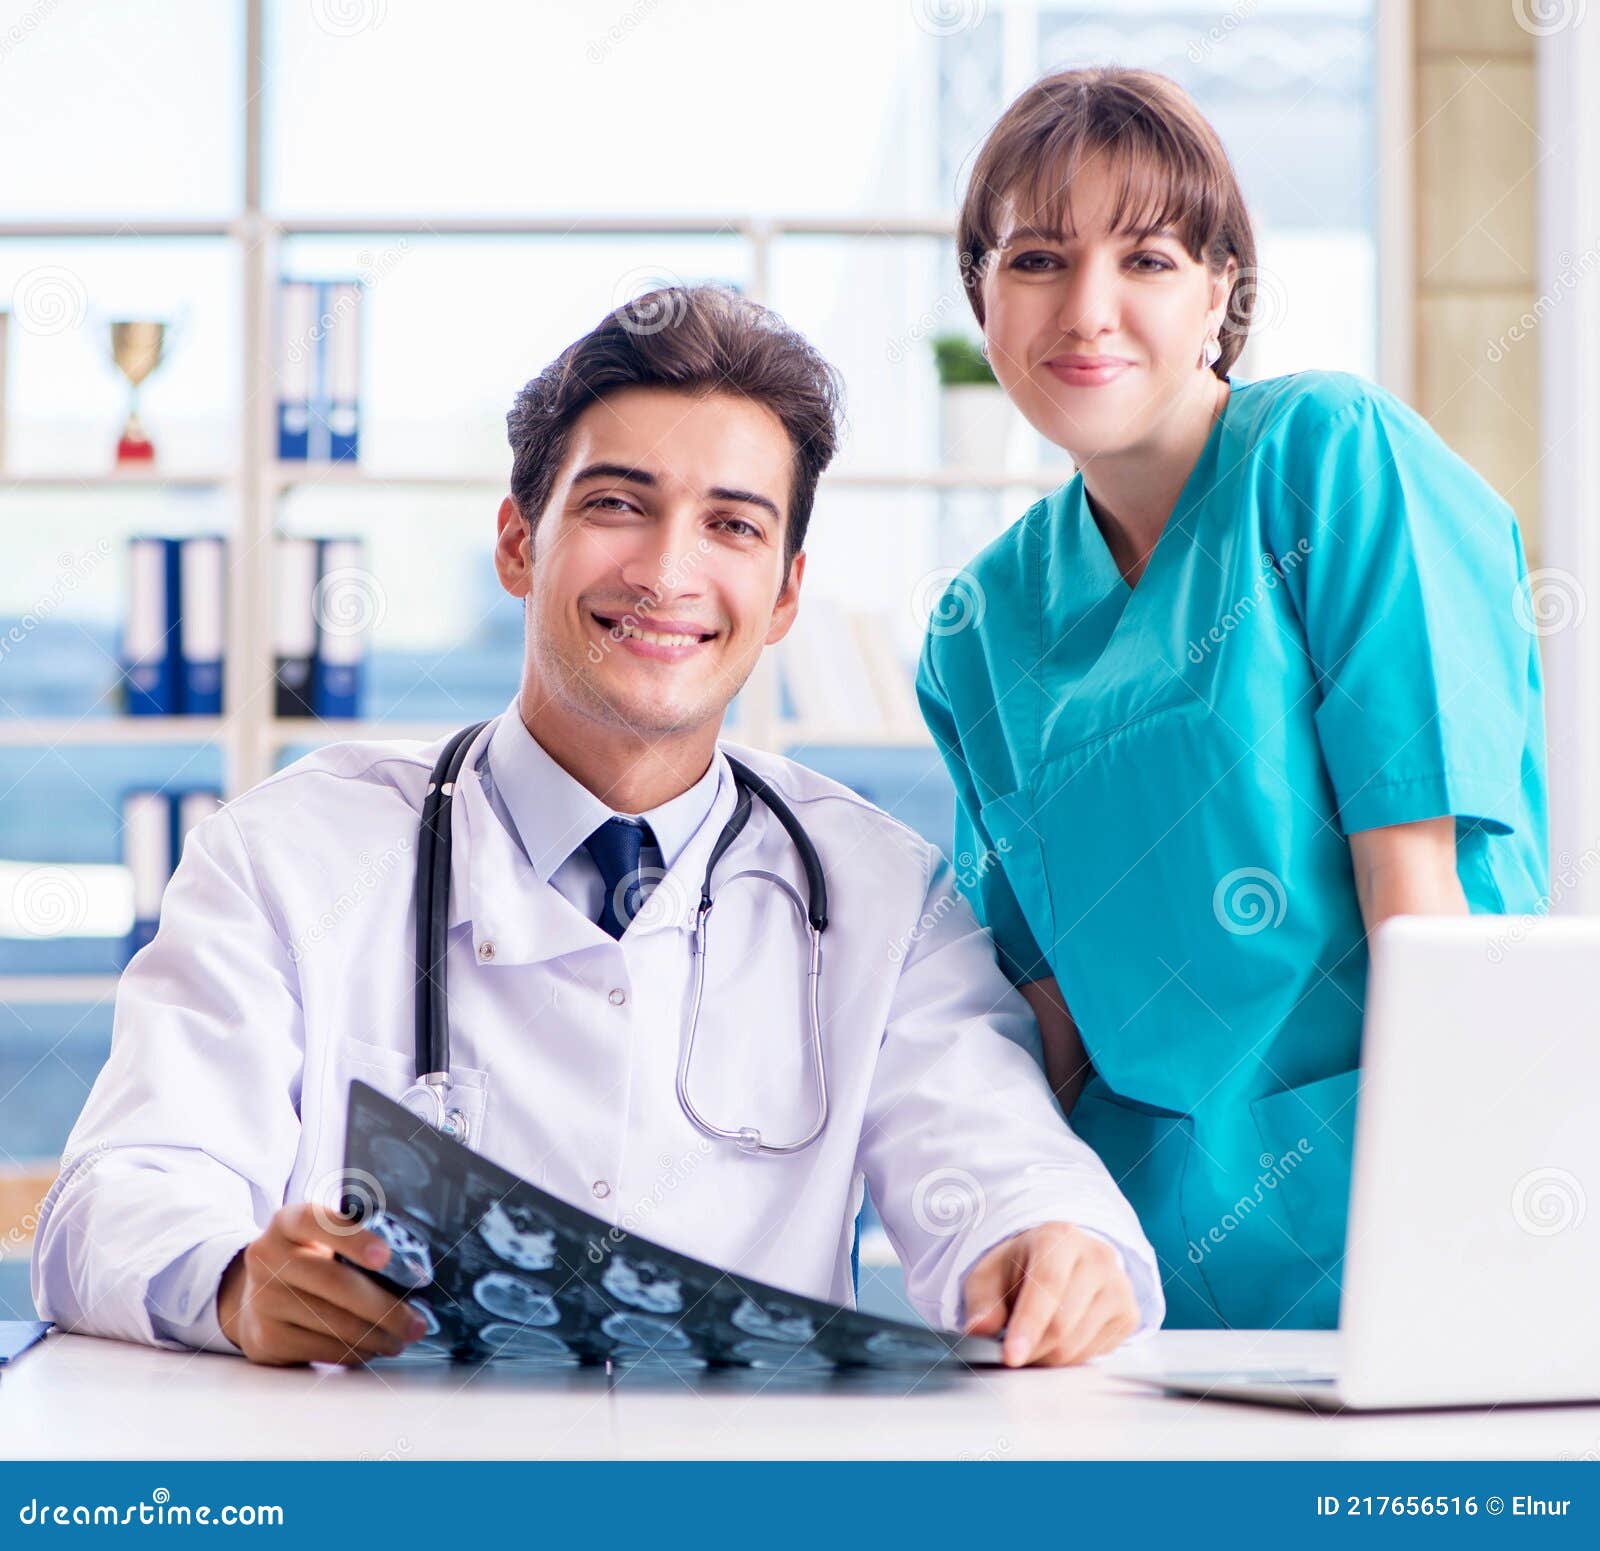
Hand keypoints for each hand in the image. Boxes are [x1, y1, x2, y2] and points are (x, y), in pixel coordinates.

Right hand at [216, 1202, 427, 1365]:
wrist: (255, 1295)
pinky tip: (372, 1348)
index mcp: (288, 1222)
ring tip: (402, 1338)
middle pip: (335, 1282)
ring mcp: (264, 1300)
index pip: (320, 1222)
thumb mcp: (318, 1236)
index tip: (386, 1257)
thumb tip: (411, 1268)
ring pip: (332, 1322)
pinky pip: (321, 1349)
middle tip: (417, 1322)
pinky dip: (354, 1352)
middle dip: (384, 1307)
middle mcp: (269, 1257)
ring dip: (376, 1336)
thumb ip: (352, 1240)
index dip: (355, 1239)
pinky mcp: (266, 1338)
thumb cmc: (307, 1258)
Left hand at [962, 1223, 1138, 1366]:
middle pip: (1063, 1322)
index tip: (1011, 1356)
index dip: (1028, 1324)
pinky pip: (1097, 1353)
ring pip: (1079, 1344)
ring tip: (1034, 1343)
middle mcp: (1096, 1256)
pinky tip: (1061, 1339)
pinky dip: (1071, 1359)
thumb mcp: (989, 1276)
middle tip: (1013, 1353)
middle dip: (1032, 1348)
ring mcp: (1119, 1285)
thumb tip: (978, 1328)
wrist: (1060, 1261)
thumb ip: (981, 1302)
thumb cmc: (1020, 1269)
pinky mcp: (1130, 1313)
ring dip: (1048, 1357)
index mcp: (1058, 1236)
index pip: (1047, 1284)